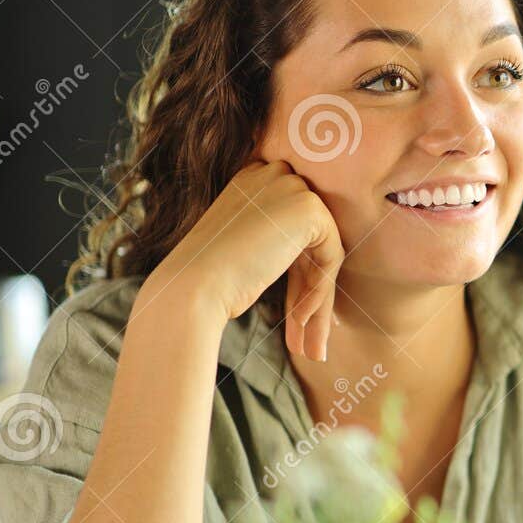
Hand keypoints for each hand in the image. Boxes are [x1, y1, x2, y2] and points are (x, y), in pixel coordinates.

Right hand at [141, 159, 344, 360]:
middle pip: (310, 240)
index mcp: (251, 182)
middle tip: (306, 336)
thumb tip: (315, 267)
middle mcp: (271, 175)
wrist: (191, 286)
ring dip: (318, 299)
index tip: (296, 317)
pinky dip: (319, 291)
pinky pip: (331, 256)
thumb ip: (280, 245)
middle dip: (311, 291)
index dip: (298, 274)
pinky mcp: (309, 208)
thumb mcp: (248, 252)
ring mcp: (291, 187)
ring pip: (324, 250)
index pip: (291, 228)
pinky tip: (299, 319)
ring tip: (312, 347)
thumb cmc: (207, 279)